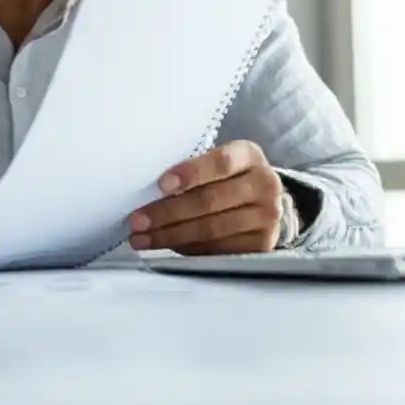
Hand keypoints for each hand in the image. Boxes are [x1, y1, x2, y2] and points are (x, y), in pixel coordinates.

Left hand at [128, 140, 283, 254]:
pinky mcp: (262, 243)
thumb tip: (147, 190)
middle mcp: (264, 184)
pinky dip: (186, 248)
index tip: (161, 185)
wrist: (264, 201)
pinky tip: (165, 246)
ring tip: (142, 238)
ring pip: (211, 229)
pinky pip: (217, 248)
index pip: (221, 163)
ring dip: (170, 235)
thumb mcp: (216, 164)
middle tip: (137, 221)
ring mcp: (267, 216)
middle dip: (168, 212)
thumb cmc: (227, 178)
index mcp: (249, 155)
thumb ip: (192, 172)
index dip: (190, 173)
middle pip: (210, 201)